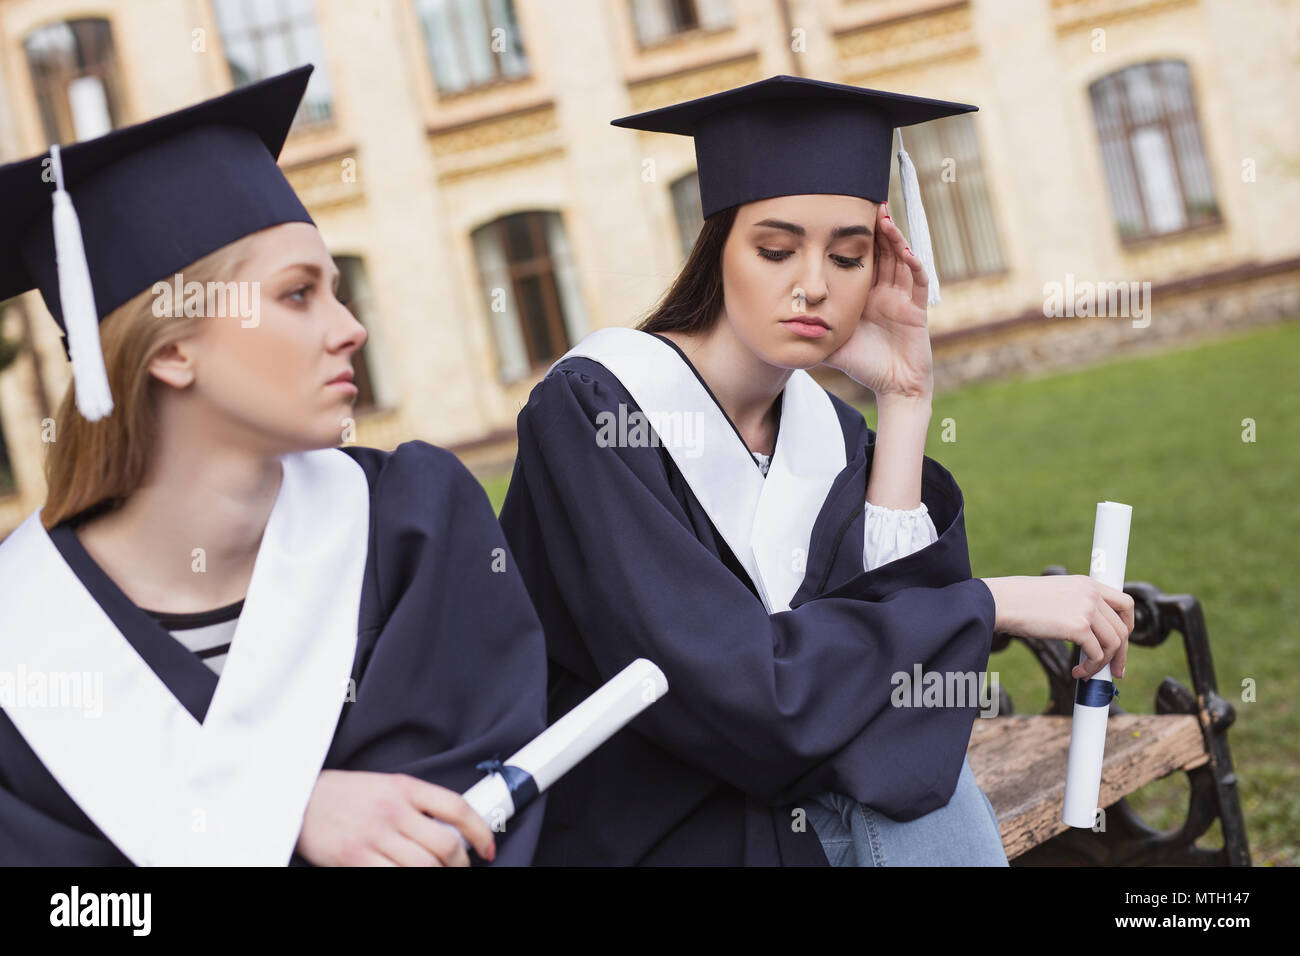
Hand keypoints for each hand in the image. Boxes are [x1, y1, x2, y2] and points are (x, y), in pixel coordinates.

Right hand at [295, 769, 496, 866]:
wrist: (300, 799)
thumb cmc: (346, 794)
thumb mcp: (386, 786)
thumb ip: (418, 803)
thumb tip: (453, 830)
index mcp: (405, 787)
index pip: (457, 808)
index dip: (481, 832)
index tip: (488, 849)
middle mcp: (392, 810)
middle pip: (445, 844)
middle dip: (461, 864)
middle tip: (461, 869)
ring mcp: (373, 835)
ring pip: (423, 866)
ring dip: (438, 875)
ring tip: (438, 874)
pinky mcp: (354, 858)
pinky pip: (393, 877)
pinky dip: (407, 880)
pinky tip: (410, 877)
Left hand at [822, 202, 934, 399]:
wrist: (891, 387)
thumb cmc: (861, 364)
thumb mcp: (828, 340)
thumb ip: (808, 328)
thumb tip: (776, 319)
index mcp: (865, 294)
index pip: (863, 258)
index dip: (859, 237)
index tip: (847, 215)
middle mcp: (885, 291)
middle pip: (884, 251)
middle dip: (879, 228)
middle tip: (870, 202)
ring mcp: (902, 298)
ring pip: (901, 260)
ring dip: (895, 238)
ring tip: (884, 218)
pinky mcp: (916, 310)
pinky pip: (918, 282)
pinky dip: (914, 265)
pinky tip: (905, 250)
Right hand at [979, 575, 1134, 679]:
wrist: (1000, 601)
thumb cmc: (1019, 601)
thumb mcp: (1055, 595)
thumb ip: (1075, 605)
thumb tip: (1087, 635)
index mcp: (1087, 583)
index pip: (1125, 603)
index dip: (1127, 626)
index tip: (1121, 644)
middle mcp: (1091, 594)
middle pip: (1123, 629)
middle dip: (1121, 654)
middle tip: (1115, 671)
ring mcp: (1086, 609)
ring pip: (1114, 644)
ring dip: (1103, 665)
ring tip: (1087, 673)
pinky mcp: (1078, 627)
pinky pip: (1096, 655)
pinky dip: (1090, 669)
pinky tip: (1076, 673)